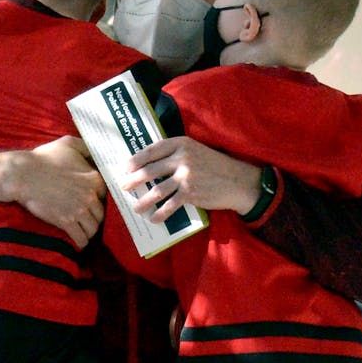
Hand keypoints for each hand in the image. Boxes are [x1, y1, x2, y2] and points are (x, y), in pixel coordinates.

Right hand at [0, 136, 106, 247]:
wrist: (23, 174)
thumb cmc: (43, 158)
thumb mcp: (68, 143)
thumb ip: (86, 146)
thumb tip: (96, 150)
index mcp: (94, 178)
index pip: (106, 195)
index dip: (98, 199)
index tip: (92, 203)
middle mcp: (90, 195)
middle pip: (101, 214)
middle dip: (95, 217)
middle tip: (87, 219)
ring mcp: (79, 210)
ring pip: (93, 228)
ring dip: (89, 231)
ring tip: (83, 231)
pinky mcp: (66, 221)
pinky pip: (81, 238)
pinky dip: (81, 241)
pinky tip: (78, 241)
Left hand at [120, 137, 261, 222]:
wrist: (238, 181)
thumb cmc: (213, 165)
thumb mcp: (194, 151)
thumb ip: (174, 154)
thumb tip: (147, 165)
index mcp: (181, 144)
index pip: (152, 150)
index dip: (136, 159)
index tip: (124, 167)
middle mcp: (182, 158)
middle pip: (150, 170)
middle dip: (133, 180)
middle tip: (123, 187)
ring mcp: (186, 176)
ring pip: (156, 190)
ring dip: (143, 201)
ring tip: (135, 207)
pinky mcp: (191, 193)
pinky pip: (170, 205)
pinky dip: (160, 214)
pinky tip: (153, 219)